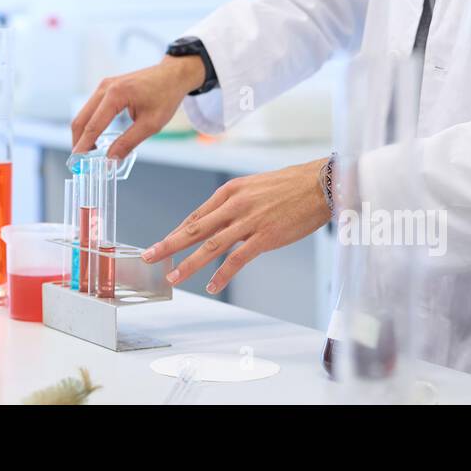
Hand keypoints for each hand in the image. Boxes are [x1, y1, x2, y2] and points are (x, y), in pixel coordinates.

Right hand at [70, 56, 205, 158]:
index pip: (93, 126)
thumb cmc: (166, 96)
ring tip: (89, 152)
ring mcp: (104, 85)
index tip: (77, 162)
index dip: (83, 146)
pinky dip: (90, 124)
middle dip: (78, 141)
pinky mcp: (107, 87)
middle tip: (80, 161)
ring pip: (84, 113)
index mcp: (116, 95)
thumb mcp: (151, 124)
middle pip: (81, 119)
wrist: (173, 75)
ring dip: (83, 133)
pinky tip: (96, 137)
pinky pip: (92, 108)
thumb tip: (110, 159)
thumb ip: (128, 142)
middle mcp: (105, 88)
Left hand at [142, 159, 332, 293]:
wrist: (320, 184)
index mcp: (230, 190)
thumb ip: (236, 203)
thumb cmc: (290, 185)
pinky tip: (212, 285)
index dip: (178, 232)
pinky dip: (222, 274)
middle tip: (150, 255)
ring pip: (210, 245)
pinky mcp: (264, 237)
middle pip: (194, 228)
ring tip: (173, 276)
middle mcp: (234, 204)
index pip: (197, 215)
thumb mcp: (255, 186)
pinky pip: (237, 259)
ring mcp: (248, 221)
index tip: (164, 244)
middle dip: (169, 244)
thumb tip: (220, 220)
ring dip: (189, 263)